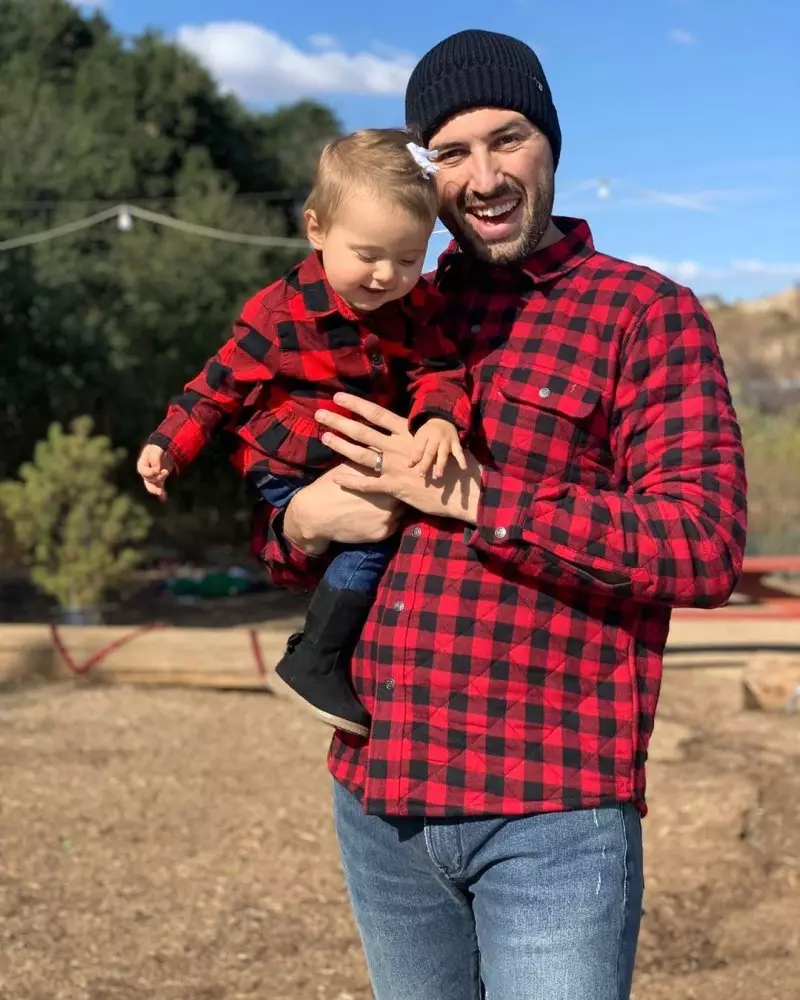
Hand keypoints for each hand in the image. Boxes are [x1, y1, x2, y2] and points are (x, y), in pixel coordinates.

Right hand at [136, 444, 174, 500]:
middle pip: (148, 480)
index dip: (152, 472)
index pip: (144, 472)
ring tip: (161, 492)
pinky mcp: (160, 479)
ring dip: (157, 489)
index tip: (159, 469)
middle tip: (165, 472)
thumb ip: (155, 459)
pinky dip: (162, 493)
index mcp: (142, 465)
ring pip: (152, 486)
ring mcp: (152, 477)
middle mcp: (146, 473)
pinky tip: (164, 498)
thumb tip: (157, 470)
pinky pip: (159, 487)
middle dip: (157, 478)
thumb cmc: (157, 449)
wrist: (162, 449)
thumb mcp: (155, 451)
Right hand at [283, 465, 402, 555]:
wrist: (316, 514)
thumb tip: (381, 445)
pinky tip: (377, 517)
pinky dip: (387, 522)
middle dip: (398, 493)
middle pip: (404, 495)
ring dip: (395, 508)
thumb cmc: (332, 486)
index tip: (395, 475)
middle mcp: (390, 499)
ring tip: (384, 505)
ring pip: (400, 512)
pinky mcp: (383, 533)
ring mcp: (388, 518)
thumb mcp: (350, 466)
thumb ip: (369, 457)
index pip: (402, 476)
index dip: (399, 476)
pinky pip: (393, 526)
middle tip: (393, 491)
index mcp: (383, 480)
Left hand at [315, 393, 481, 524]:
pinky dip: (350, 481)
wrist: (463, 490)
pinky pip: (367, 485)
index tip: (338, 396)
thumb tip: (407, 432)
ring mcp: (395, 466)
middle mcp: (398, 446)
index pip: (377, 413)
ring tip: (324, 437)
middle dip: (339, 420)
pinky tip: (335, 478)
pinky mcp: (395, 487)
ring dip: (340, 445)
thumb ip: (417, 439)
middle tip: (319, 414)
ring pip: (360, 454)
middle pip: (362, 431)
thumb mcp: (437, 443)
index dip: (355, 404)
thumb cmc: (455, 465)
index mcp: (407, 433)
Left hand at [410, 418, 466, 479]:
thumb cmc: (429, 432)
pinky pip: (459, 452)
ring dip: (441, 465)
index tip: (412, 465)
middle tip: (422, 475)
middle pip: (430, 452)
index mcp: (425, 434)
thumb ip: (414, 451)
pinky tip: (464, 468)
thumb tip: (410, 465)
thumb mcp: (419, 437)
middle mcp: (436, 437)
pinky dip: (462, 460)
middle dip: (426, 464)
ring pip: (443, 453)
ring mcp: (447, 440)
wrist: (443, 419)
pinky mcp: (456, 443)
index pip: (419, 447)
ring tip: (438, 475)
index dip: (415, 457)